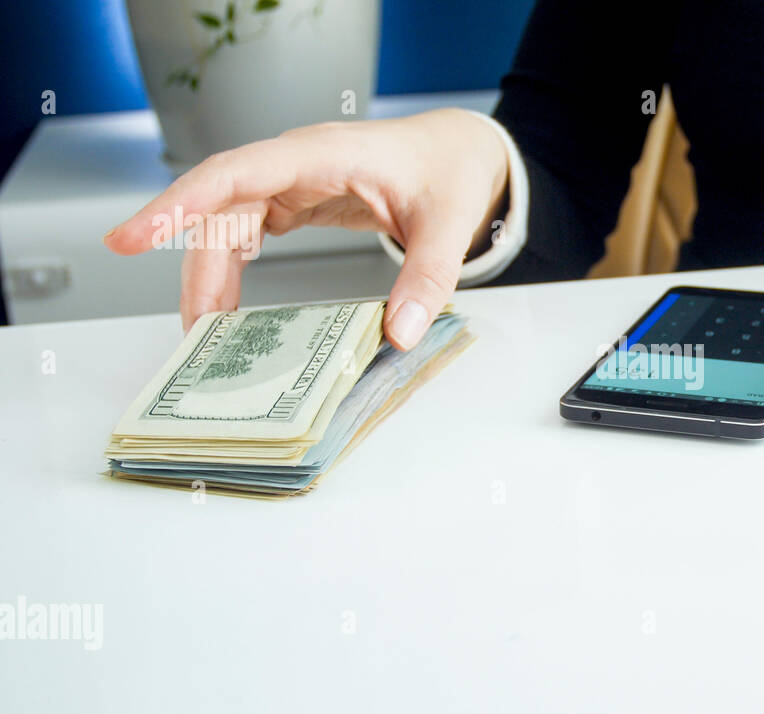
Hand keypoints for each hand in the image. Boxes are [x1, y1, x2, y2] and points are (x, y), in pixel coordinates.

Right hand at [103, 108, 508, 349]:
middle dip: (194, 269)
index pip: (236, 173)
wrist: (454, 152)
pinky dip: (229, 272)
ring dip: (209, 278)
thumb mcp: (450, 223)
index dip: (182, 202)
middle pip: (219, 211)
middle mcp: (294, 164)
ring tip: (206, 338)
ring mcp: (289, 181)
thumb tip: (402, 333)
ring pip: (224, 226)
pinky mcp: (292, 200)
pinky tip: (225, 312)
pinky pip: (243, 234)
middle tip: (188, 334)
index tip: (135, 235)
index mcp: (323, 155)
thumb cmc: (447, 171)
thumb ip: (429, 276)